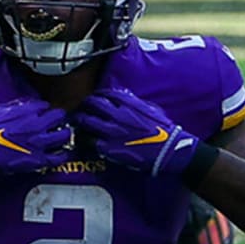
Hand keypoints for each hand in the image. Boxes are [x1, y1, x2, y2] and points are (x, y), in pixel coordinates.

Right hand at [0, 98, 72, 174]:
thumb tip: (25, 105)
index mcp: (27, 111)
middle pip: (59, 117)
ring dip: (64, 134)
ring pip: (63, 135)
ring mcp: (40, 142)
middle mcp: (37, 124)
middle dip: (59, 119)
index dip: (45, 110)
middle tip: (59, 122)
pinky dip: (62, 155)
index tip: (45, 113)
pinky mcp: (38, 158)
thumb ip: (16, 107)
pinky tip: (62, 154)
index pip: (45, 106)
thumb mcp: (0, 109)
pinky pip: (58, 157)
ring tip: (63, 136)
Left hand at [73, 87, 200, 176]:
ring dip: (79, 121)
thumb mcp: (151, 109)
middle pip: (91, 104)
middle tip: (80, 109)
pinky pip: (89, 141)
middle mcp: (117, 114)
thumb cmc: (164, 130)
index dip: (96, 95)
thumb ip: (135, 102)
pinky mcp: (108, 148)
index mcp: (128, 103)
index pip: (104, 93)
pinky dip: (84, 139)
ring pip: (86, 121)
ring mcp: (111, 131)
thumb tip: (125, 96)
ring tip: (76, 123)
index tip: (93, 99)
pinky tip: (82, 140)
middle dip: (84, 105)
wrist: (168, 150)